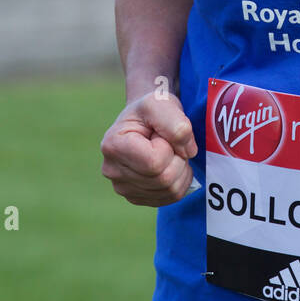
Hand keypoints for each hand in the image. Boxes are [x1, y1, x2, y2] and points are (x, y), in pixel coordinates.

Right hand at [100, 91, 197, 206]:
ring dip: (181, 169)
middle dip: (177, 158)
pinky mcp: (137, 197)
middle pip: (164, 179)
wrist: (147, 118)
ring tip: (169, 152)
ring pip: (170, 190)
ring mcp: (123, 188)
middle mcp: (112, 171)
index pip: (154, 163)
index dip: (169, 147)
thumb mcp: (163, 103)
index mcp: (113, 146)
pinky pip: (171, 197)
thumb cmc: (152, 108)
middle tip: (168, 143)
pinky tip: (171, 165)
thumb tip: (187, 153)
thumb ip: (177, 124)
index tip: (160, 133)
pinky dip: (180, 181)